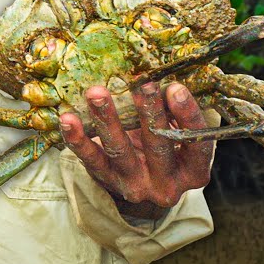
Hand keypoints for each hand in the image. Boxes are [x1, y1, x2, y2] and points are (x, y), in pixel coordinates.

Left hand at [61, 82, 212, 219]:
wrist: (141, 186)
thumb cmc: (164, 149)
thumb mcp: (177, 134)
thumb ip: (174, 113)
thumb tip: (165, 78)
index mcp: (194, 171)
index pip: (196, 143)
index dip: (187, 116)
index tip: (176, 88)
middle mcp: (167, 184)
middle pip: (158, 146)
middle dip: (150, 112)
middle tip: (142, 84)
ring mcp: (135, 186)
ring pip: (120, 151)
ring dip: (107, 119)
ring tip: (97, 93)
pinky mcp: (106, 181)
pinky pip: (90, 159)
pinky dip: (77, 138)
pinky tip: (68, 119)